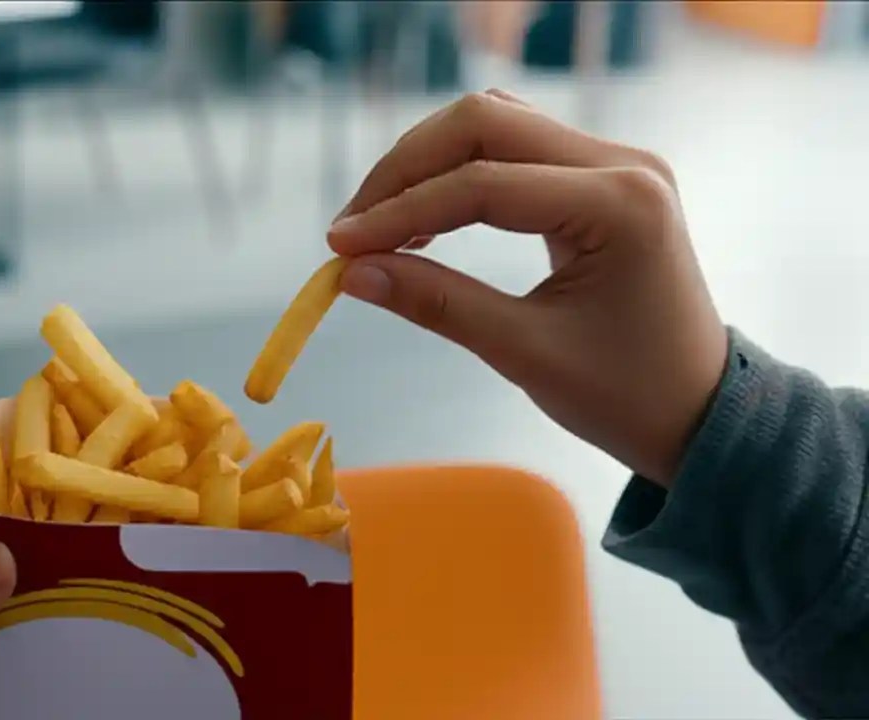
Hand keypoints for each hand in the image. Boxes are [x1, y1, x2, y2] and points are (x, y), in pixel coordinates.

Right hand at [328, 91, 727, 486]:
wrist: (698, 410)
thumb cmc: (625, 395)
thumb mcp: (524, 353)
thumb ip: (436, 303)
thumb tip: (352, 274)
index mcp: (619, 205)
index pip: (482, 186)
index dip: (399, 213)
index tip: (338, 248)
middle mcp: (623, 162)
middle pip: (484, 122)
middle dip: (406, 170)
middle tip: (353, 229)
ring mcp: (615, 161)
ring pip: (495, 124)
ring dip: (428, 162)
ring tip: (380, 223)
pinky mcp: (602, 175)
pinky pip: (515, 147)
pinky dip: (459, 170)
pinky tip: (425, 216)